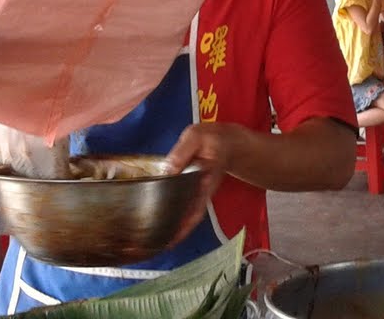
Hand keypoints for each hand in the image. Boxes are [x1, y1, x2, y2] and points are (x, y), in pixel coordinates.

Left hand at [164, 121, 246, 239]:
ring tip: (155, 239)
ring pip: (189, 215)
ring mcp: (200, 193)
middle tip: (155, 246)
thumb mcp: (196, 137)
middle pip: (191, 219)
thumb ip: (181, 152)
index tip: (170, 240)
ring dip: (175, 227)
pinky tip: (162, 219)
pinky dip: (176, 217)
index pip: (195, 209)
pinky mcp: (195, 190)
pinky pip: (186, 207)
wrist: (229, 141)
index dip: (183, 226)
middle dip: (176, 234)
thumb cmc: (213, 139)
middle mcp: (203, 192)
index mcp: (205, 181)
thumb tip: (167, 170)